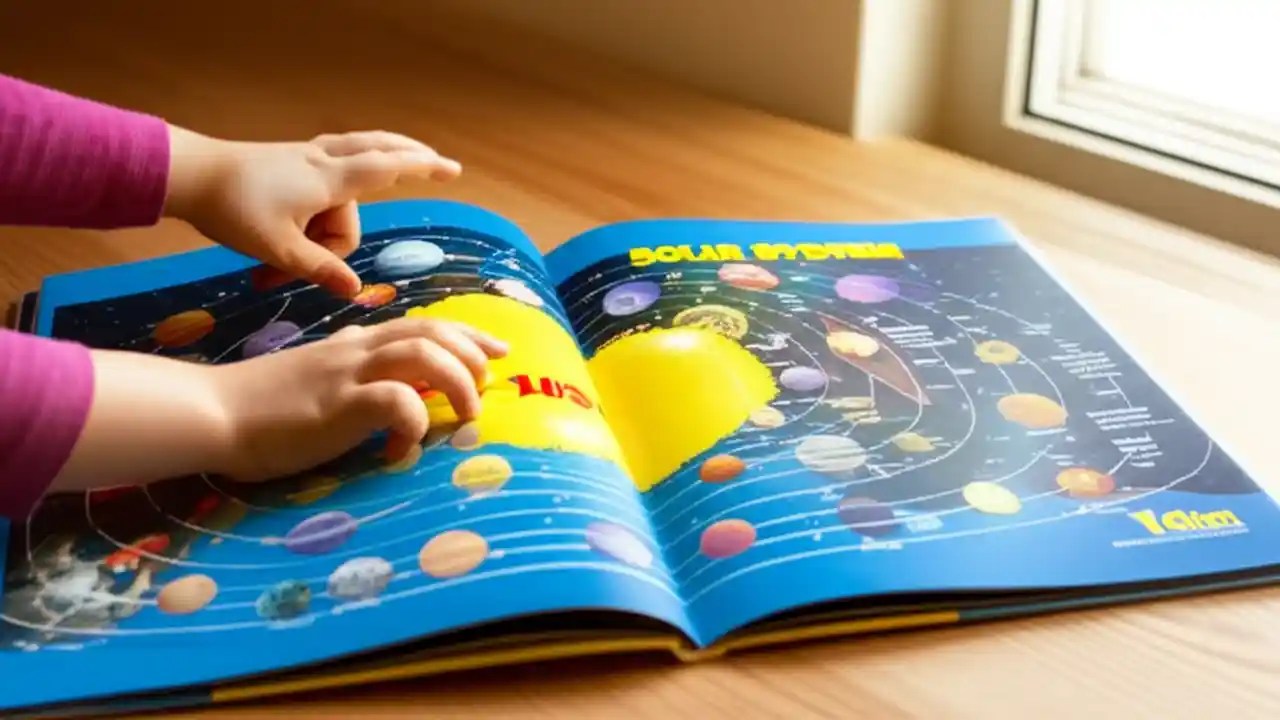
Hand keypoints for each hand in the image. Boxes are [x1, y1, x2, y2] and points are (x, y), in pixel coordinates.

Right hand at [51, 317, 506, 492]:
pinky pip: (397, 401)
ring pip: (425, 355)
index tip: (497, 351)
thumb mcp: (316, 381)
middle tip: (487, 385)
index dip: (467, 333)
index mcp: (353, 344)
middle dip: (472, 354)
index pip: (422, 324)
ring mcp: (348, 375)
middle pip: (432, 331)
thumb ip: (352, 378)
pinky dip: (416, 422)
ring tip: (465, 415)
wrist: (212, 411)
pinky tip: (405, 447)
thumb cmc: (259, 406)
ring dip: (457, 383)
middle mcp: (356, 350)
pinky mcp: (338, 405)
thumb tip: (389, 392)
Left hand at [162, 126, 461, 298]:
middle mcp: (323, 161)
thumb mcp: (276, 247)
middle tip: (435, 167)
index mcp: (328, 180)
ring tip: (285, 269)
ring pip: (345, 185)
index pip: (389, 167)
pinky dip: (327, 204)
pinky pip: (328, 176)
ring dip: (331, 227)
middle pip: (379, 154)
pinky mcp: (288, 161)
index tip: (453, 169)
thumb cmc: (232, 209)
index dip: (424, 168)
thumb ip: (319, 270)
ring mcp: (305, 157)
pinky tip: (312, 219)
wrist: (188, 175)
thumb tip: (356, 292)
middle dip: (408, 160)